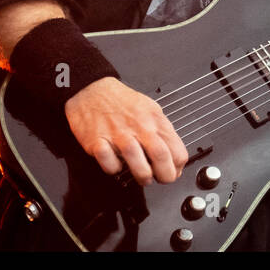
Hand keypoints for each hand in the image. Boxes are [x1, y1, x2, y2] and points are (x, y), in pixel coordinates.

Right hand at [64, 77, 189, 184]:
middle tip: (161, 179)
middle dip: (165, 176)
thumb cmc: (121, 101)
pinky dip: (115, 170)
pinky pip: (110, 165)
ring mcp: (118, 135)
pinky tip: (116, 164)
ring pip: (138, 164)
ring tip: (143, 177)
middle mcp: (139, 127)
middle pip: (161, 156)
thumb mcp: (150, 108)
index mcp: (154, 119)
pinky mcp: (98, 142)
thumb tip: (173, 155)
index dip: (178, 166)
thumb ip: (161, 130)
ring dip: (143, 176)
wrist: (92, 89)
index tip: (174, 171)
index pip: (177, 149)